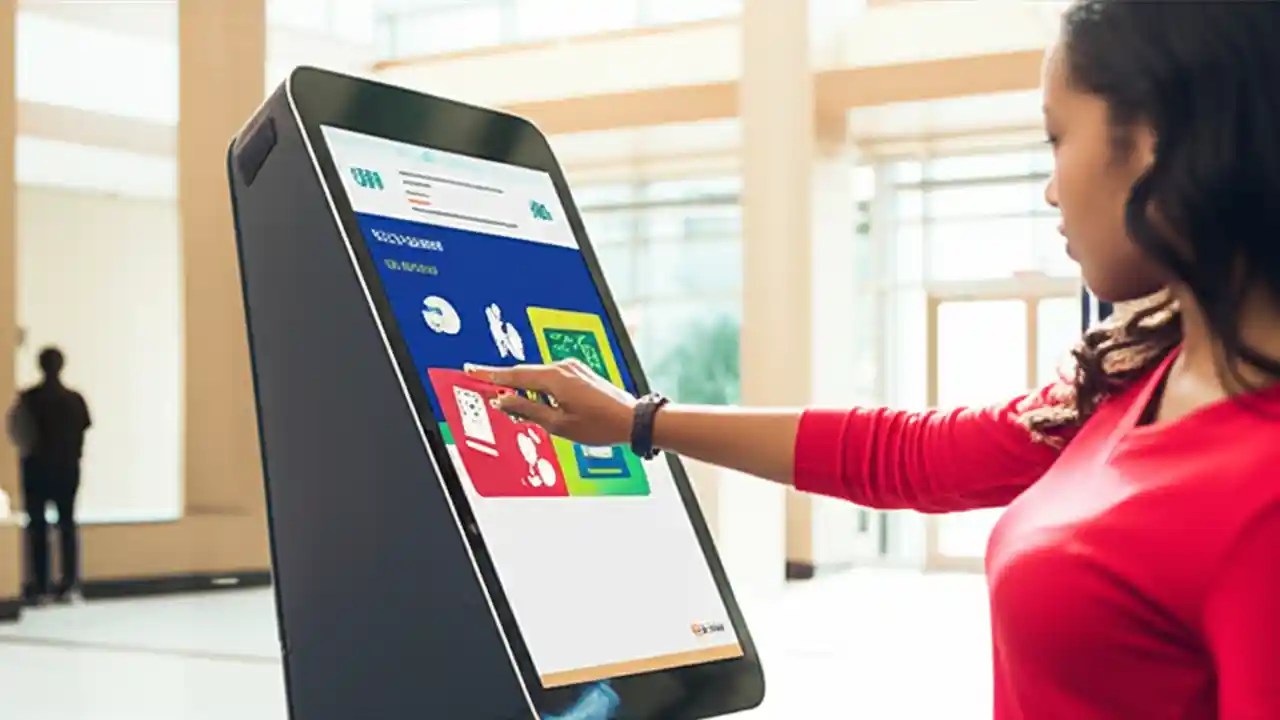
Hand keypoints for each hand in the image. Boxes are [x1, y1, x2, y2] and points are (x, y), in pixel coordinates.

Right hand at [465, 360, 637, 446]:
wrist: (631, 420)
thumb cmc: (599, 424)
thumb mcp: (557, 424)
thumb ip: (526, 411)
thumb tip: (504, 401)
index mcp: (555, 378)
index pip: (513, 375)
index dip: (490, 375)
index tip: (472, 371)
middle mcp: (563, 367)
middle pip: (525, 375)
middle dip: (509, 388)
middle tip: (496, 401)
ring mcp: (573, 368)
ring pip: (538, 378)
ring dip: (529, 394)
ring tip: (534, 415)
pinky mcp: (579, 373)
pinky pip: (552, 379)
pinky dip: (543, 392)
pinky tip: (548, 408)